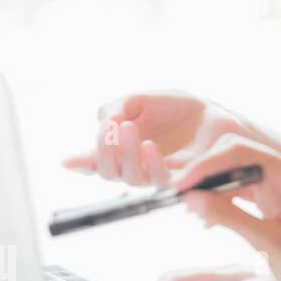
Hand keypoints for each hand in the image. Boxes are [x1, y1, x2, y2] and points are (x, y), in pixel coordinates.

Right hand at [62, 90, 259, 186]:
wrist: (213, 112)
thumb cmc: (175, 107)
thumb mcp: (140, 99)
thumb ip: (115, 108)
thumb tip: (104, 124)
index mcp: (119, 149)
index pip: (94, 162)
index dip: (80, 163)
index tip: (68, 160)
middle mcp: (134, 166)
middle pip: (109, 172)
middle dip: (104, 151)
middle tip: (109, 128)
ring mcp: (155, 175)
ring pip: (131, 177)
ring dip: (125, 154)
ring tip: (128, 128)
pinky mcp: (180, 179)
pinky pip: (161, 180)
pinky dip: (151, 164)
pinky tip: (149, 147)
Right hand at [173, 135, 280, 280]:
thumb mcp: (270, 242)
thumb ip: (231, 218)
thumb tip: (193, 199)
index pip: (242, 152)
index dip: (207, 164)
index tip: (181, 184)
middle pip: (236, 155)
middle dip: (206, 172)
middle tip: (182, 195)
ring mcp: (280, 185)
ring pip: (235, 171)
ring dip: (212, 186)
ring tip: (194, 210)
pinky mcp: (274, 198)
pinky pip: (241, 187)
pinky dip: (221, 198)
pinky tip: (208, 217)